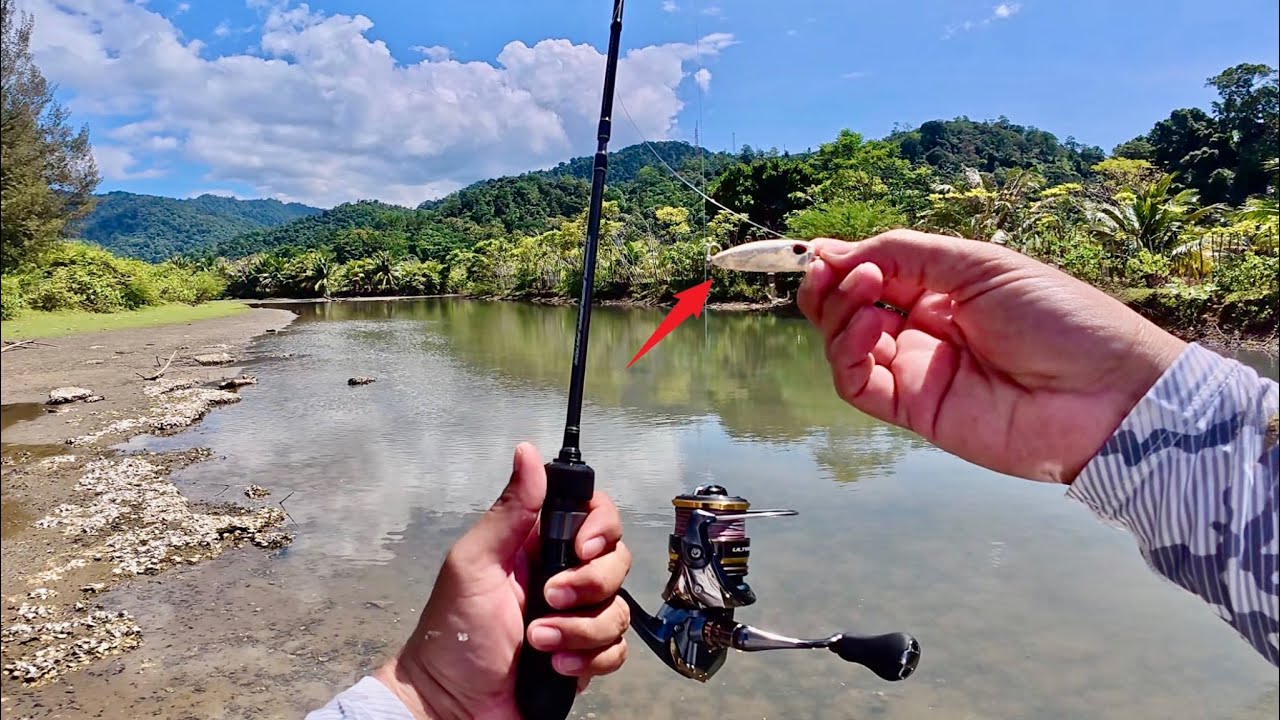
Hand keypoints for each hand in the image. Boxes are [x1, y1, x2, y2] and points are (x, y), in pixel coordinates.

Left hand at [373, 443, 630, 718]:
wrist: (453, 706)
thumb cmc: (452, 634)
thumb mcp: (474, 564)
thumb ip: (509, 511)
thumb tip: (528, 451)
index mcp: (539, 544)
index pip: (594, 514)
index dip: (601, 527)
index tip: (581, 548)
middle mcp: (564, 575)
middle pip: (617, 561)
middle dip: (589, 586)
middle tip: (548, 601)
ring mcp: (577, 618)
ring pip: (619, 609)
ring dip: (580, 631)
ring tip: (539, 645)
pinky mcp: (585, 657)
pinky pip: (617, 650)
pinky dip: (590, 660)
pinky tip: (556, 667)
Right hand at [797, 230, 1187, 483]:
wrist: (1107, 394)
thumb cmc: (1060, 318)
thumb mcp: (980, 265)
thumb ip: (904, 255)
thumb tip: (831, 251)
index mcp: (941, 291)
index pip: (871, 273)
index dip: (841, 260)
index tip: (821, 250)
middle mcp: (922, 330)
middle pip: (847, 309)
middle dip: (832, 284)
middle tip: (838, 269)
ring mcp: (916, 371)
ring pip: (844, 344)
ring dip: (839, 312)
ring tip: (866, 290)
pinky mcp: (914, 411)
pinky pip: (857, 384)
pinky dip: (847, 352)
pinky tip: (871, 326)